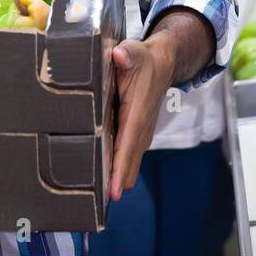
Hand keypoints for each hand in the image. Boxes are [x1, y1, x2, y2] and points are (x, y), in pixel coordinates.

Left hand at [109, 38, 176, 200]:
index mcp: (137, 113)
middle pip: (128, 164)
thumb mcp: (134, 52)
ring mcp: (140, 136)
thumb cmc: (144, 59)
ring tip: (94, 199)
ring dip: (115, 179)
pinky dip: (116, 171)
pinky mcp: (137, 136)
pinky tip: (101, 181)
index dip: (120, 169)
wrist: (163, 64)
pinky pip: (126, 158)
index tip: (113, 192)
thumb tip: (118, 56)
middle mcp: (141, 130)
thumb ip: (126, 54)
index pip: (127, 146)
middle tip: (93, 203)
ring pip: (128, 164)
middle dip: (114, 184)